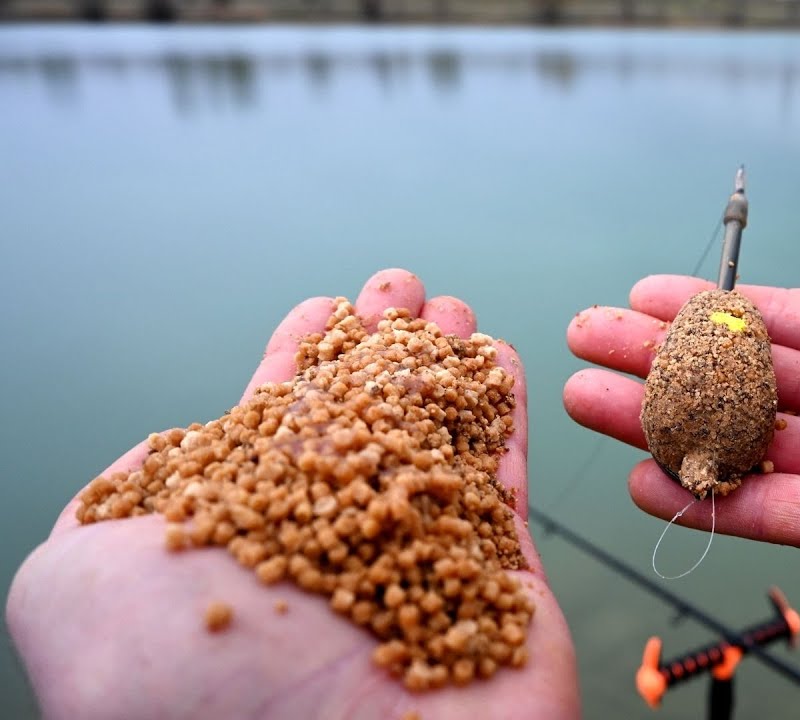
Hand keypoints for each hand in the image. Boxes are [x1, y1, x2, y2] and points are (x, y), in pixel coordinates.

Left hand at [7, 269, 578, 719]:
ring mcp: (417, 565)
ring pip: (439, 446)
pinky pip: (506, 489)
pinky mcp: (499, 591)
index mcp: (243, 537)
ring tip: (457, 313)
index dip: (303, 357)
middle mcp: (331, 546)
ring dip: (450, 374)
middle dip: (385, 349)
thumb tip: (170, 445)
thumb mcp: (81, 589)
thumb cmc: (182, 695)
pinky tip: (503, 366)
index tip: (327, 304)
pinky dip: (506, 423)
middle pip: (367, 424)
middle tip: (406, 289)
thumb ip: (120, 499)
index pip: (279, 426)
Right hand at [563, 149, 799, 716]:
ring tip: (581, 401)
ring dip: (668, 424)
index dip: (723, 307)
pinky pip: (794, 519)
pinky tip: (649, 484)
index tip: (644, 290)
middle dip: (667, 361)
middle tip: (579, 339)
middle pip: (758, 381)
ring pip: (757, 445)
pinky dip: (721, 500)